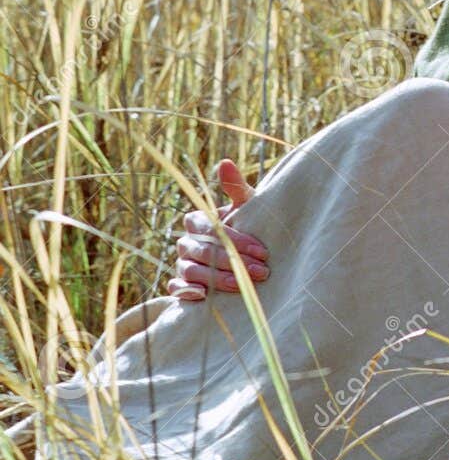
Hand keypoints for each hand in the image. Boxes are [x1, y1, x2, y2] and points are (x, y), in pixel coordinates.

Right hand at [167, 158, 269, 302]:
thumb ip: (235, 188)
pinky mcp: (180, 284)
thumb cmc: (246, 227)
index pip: (210, 228)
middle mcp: (185, 242)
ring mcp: (181, 263)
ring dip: (218, 280)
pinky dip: (187, 292)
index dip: (236, 240)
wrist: (245, 256)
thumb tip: (225, 163)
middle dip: (233, 262)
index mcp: (197, 220)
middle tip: (260, 271)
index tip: (262, 251)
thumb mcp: (245, 207)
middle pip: (202, 251)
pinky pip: (176, 288)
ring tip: (244, 286)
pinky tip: (205, 296)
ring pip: (191, 270)